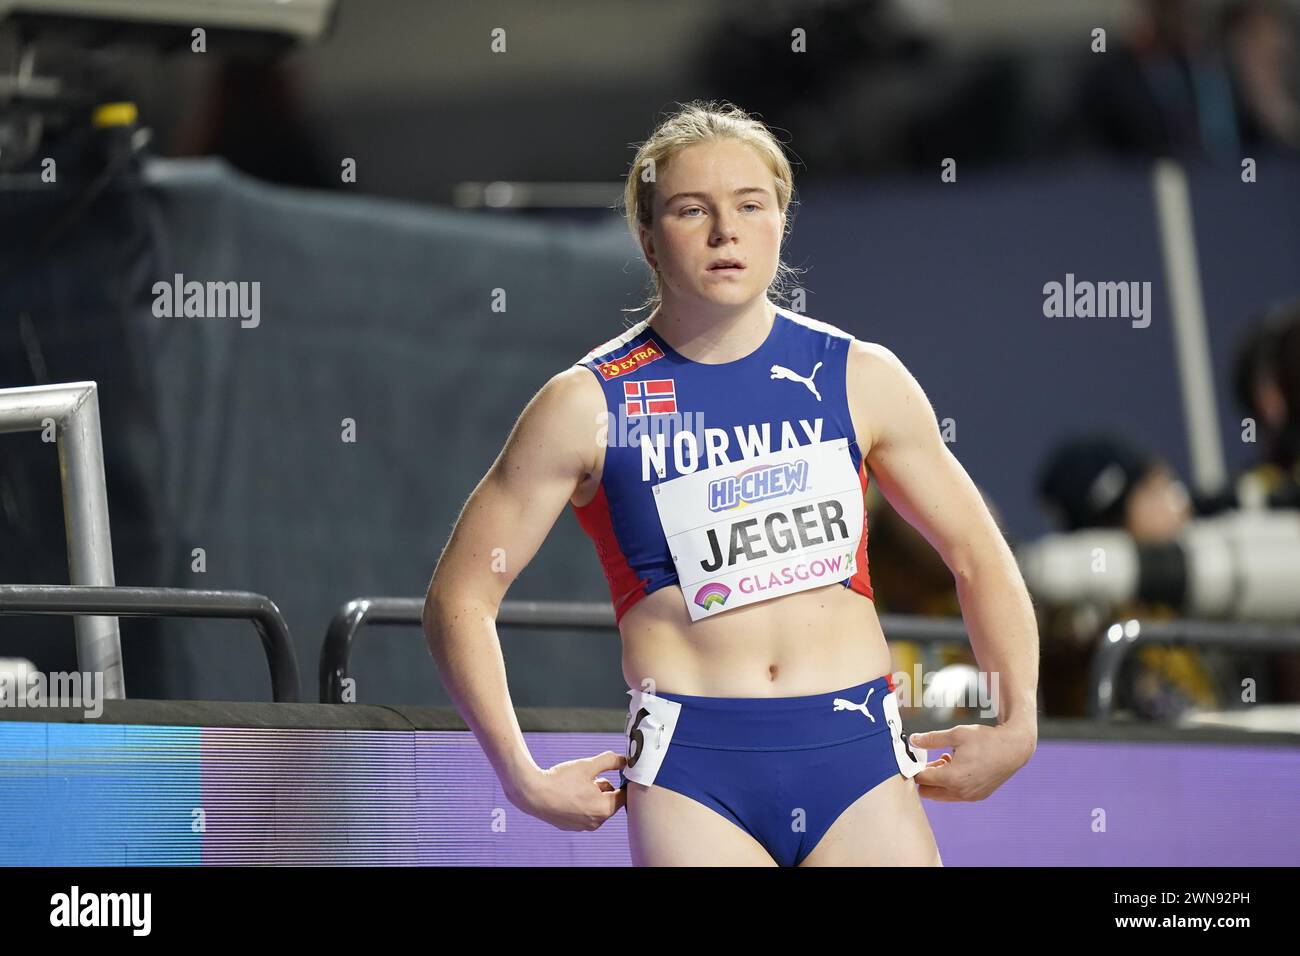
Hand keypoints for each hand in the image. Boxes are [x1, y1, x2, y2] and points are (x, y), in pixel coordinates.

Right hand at [510, 751, 627, 830]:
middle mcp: (596, 822)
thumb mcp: (588, 765)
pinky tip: (568, 794)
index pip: (624, 796)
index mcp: (604, 808)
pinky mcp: (572, 827)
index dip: (623, 781)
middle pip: (610, 801)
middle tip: (588, 777)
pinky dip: (581, 803)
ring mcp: (583, 827)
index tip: (617, 771)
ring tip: (576, 785)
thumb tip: (625, 760)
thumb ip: (610, 761)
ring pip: (596, 807)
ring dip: (592, 795)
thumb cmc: (561, 780)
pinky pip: (584, 813)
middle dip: (603, 788)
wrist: (532, 794)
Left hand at [909, 721, 1035, 801]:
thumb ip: (931, 739)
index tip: (916, 757)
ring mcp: (970, 796)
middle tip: (933, 760)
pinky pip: (955, 796)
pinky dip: (951, 785)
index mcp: (952, 777)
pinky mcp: (978, 796)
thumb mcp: (956, 734)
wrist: (1014, 749)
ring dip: (938, 782)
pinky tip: (959, 767)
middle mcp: (960, 791)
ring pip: (941, 795)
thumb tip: (913, 739)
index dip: (915, 767)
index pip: (921, 779)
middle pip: (927, 792)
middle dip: (926, 777)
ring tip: (948, 761)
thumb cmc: (986, 740)